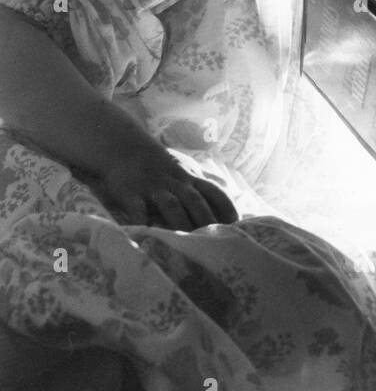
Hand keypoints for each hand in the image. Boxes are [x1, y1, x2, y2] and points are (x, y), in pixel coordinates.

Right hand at [100, 143, 238, 229]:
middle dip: (206, 219)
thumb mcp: (184, 173)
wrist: (124, 148)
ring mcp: (153, 188)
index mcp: (190, 180)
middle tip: (214, 241)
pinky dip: (141, 221)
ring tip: (186, 242)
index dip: (226, 207)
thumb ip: (201, 189)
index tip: (236, 224)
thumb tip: (228, 210)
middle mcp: (175, 184)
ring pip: (171, 205)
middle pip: (195, 201)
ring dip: (180, 222)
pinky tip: (147, 234)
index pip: (214, 192)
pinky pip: (137, 208)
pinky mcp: (130, 193)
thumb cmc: (161, 169)